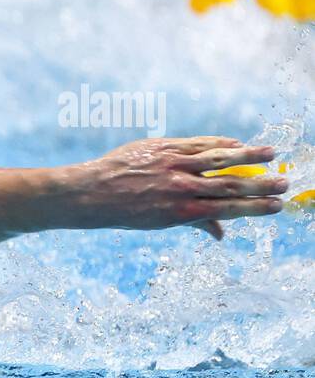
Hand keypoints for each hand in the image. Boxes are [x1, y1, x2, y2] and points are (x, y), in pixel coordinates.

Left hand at [70, 136, 286, 239]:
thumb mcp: (160, 222)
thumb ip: (193, 223)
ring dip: (247, 156)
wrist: (91, 193)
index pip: (227, 208)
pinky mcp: (163, 148)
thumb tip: (221, 234)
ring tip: (271, 153)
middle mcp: (181, 187)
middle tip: (285, 183)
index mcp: (182, 210)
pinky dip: (218, 144)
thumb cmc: (126, 212)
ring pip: (218, 160)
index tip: (276, 206)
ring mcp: (173, 165)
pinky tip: (236, 143)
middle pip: (229, 184)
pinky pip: (197, 144)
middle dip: (260, 185)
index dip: (254, 208)